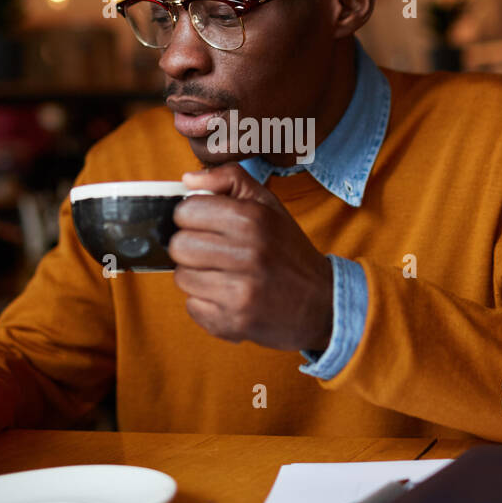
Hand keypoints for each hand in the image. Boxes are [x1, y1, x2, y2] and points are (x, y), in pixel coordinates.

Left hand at [169, 163, 332, 351]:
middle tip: (215, 252)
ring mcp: (239, 292)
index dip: (193, 217)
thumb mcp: (268, 204)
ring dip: (197, 276)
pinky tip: (227, 297)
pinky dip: (205, 303)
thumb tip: (188, 179)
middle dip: (192, 247)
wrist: (321, 304)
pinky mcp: (232, 323)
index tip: (208, 224)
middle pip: (179, 246)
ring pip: (182, 277)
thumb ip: (229, 179)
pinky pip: (191, 306)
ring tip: (224, 275)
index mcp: (252, 219)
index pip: (186, 211)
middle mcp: (246, 254)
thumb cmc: (288, 250)